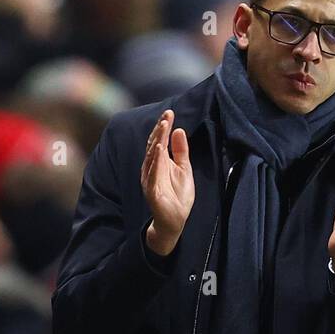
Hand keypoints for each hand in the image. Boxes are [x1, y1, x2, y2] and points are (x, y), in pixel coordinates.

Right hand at [141, 109, 193, 255]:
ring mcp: (150, 179)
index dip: (164, 126)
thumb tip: (179, 130)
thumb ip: (181, 151)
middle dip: (160, 130)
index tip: (170, 112)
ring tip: (163, 126)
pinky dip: (155, 162)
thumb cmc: (177, 196)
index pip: (159, 140)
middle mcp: (151, 168)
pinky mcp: (152, 191)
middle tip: (167, 115)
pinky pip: (152, 174)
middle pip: (154, 144)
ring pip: (152, 156)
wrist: (174, 221)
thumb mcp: (184, 169)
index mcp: (159, 162)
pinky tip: (159, 150)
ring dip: (157, 140)